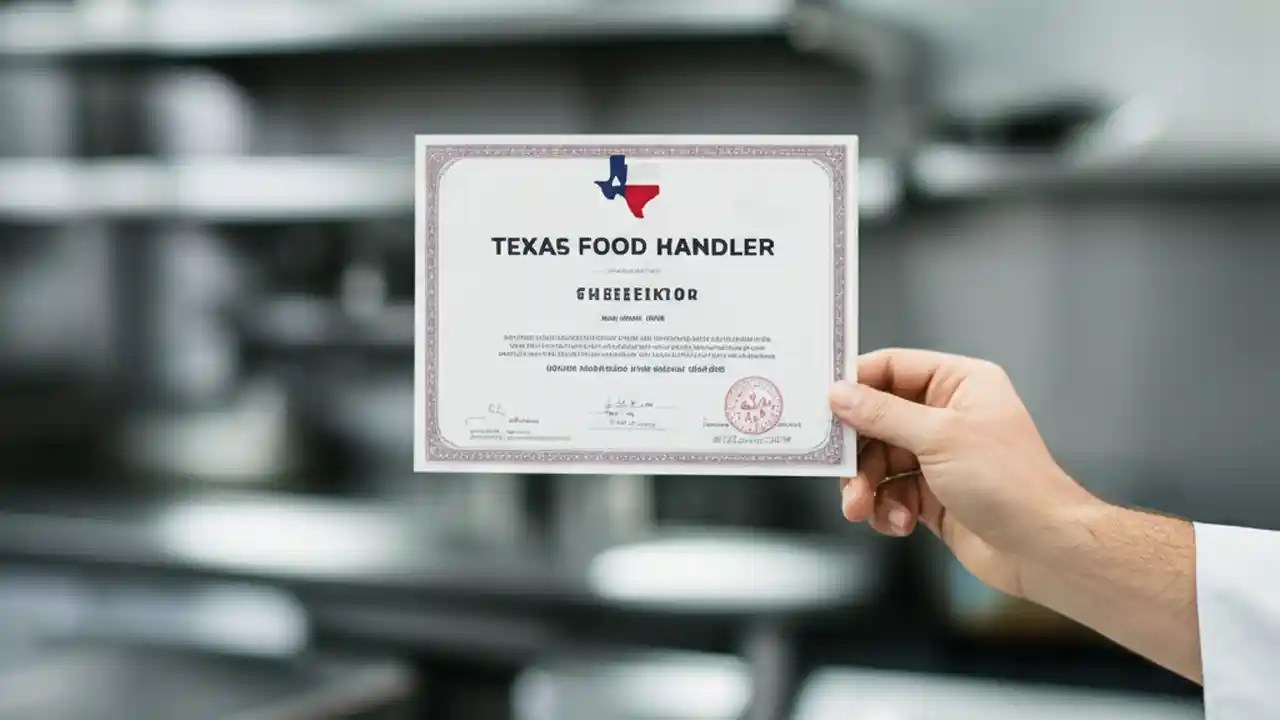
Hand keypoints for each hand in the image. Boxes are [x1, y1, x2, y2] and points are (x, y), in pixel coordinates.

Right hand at [829, 348, 1100, 597]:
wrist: (1041, 550)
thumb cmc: (1009, 483)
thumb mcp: (939, 437)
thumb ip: (882, 414)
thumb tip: (840, 394)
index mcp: (959, 384)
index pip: (893, 368)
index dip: (856, 383)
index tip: (823, 401)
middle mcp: (948, 416)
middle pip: (877, 420)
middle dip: (857, 452)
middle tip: (839, 471)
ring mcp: (940, 456)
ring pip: (879, 462)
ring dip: (866, 487)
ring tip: (862, 508)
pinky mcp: (933, 494)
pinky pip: (891, 493)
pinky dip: (887, 508)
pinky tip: (900, 523)